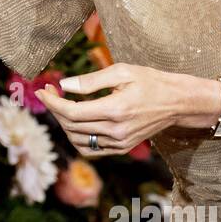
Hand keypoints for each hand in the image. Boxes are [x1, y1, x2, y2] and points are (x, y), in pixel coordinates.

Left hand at [38, 63, 211, 155]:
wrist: (177, 103)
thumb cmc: (151, 82)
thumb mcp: (123, 72)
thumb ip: (91, 80)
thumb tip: (64, 85)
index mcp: (115, 110)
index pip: (72, 112)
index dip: (52, 102)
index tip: (43, 90)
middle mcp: (116, 131)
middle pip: (71, 125)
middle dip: (55, 108)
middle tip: (50, 91)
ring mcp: (119, 143)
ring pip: (77, 139)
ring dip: (64, 124)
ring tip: (62, 105)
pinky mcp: (121, 148)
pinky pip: (90, 149)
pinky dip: (76, 137)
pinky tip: (75, 122)